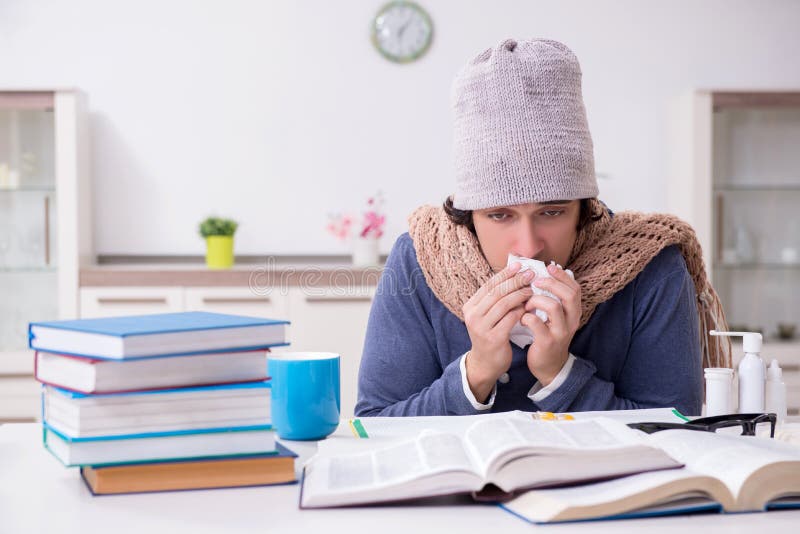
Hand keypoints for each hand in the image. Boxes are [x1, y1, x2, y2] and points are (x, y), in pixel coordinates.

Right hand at [463, 262, 533, 401]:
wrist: (485, 363)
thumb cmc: (490, 335)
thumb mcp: (488, 315)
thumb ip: (496, 299)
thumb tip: (515, 276)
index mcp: (470, 306)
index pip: (489, 285)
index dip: (505, 274)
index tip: (519, 265)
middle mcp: (473, 315)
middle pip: (496, 292)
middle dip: (515, 281)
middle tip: (530, 274)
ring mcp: (481, 327)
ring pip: (504, 304)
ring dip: (520, 294)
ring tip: (532, 289)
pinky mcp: (493, 338)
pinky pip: (510, 319)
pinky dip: (521, 310)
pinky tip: (529, 306)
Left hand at [521, 263, 581, 385]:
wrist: (550, 366)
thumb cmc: (548, 336)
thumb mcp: (555, 318)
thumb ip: (553, 299)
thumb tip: (543, 275)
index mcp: (574, 312)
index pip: (575, 288)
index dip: (563, 276)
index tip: (549, 267)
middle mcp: (572, 321)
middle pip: (569, 295)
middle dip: (551, 284)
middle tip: (536, 281)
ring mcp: (561, 332)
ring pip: (553, 307)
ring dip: (536, 300)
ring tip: (526, 303)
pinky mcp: (547, 342)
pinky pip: (536, 323)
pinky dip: (526, 317)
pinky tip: (521, 319)